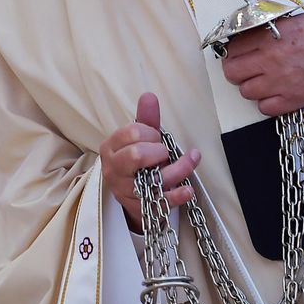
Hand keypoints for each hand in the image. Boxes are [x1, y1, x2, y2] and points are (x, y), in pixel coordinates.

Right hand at [99, 93, 200, 231]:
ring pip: (154, 179)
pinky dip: (178, 194)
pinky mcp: (142, 207)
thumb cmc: (137, 161)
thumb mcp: (139, 139)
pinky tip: (189, 189)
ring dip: (180, 167)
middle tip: (164, 152)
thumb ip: (145, 119)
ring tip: (192, 159)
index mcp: (111, 148)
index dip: (150, 133)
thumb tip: (149, 96)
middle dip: (158, 150)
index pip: (132, 133)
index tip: (156, 137)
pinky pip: (162, 201)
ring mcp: (127, 191)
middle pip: (137, 155)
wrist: (132, 196)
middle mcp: (114, 170)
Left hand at [220, 11, 303, 116]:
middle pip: (233, 72)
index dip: (233, 51)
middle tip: (247, 67)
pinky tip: (276, 92)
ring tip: (264, 79)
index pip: (233, 48)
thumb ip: (268, 30)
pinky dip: (267, 102)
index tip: (238, 52)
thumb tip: (248, 36)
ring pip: (246, 92)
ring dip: (251, 86)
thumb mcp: (294, 20)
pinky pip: (265, 108)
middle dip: (236, 70)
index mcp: (270, 36)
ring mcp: (282, 81)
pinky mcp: (294, 99)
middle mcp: (271, 60)